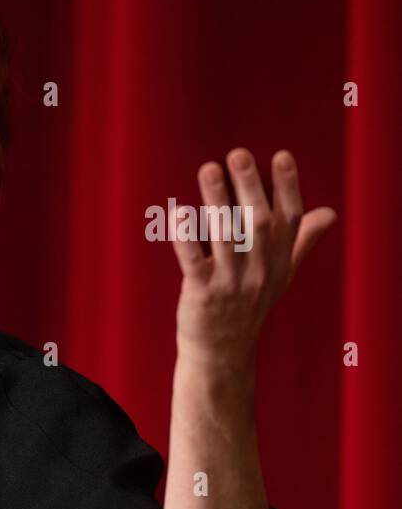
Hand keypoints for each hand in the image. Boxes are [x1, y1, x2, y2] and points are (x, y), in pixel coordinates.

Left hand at [170, 148, 335, 371]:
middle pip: (258, 222)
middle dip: (249, 186)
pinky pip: (194, 263)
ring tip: (209, 170)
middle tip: (238, 154)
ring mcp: (230, 283)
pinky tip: (177, 214)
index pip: (289, 219)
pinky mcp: (202, 295)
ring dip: (217, 201)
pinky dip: (186, 239)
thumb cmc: (248, 306)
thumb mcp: (281, 275)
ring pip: (226, 237)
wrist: (222, 353)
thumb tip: (330, 213)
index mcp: (279, 261)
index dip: (287, 187)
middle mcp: (259, 270)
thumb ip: (301, 242)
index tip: (280, 156)